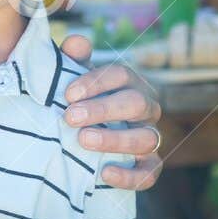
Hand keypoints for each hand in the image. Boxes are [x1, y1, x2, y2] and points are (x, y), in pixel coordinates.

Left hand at [59, 33, 162, 190]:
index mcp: (128, 84)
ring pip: (147, 138)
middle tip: (70, 117)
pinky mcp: (148, 166)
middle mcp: (145, 108)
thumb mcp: (70, 81)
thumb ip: (71, 60)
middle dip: (103, 109)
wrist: (78, 141)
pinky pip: (149, 173)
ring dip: (115, 139)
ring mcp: (149, 138)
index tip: (68, 94)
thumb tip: (76, 43)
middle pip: (136, 103)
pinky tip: (105, 173)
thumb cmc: (77, 104)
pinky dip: (131, 176)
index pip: (121, 75)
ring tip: (83, 140)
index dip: (95, 82)